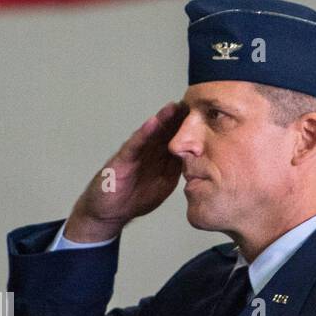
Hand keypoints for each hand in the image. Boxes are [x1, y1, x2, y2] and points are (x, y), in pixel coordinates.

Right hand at [63, 102, 185, 242]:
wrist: (110, 213)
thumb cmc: (134, 199)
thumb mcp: (163, 184)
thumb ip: (177, 171)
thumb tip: (198, 161)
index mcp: (159, 158)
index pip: (176, 139)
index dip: (189, 128)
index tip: (206, 116)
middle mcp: (148, 152)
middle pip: (165, 131)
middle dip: (178, 117)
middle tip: (193, 102)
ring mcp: (135, 154)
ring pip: (151, 134)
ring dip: (163, 119)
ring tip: (175, 106)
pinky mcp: (122, 160)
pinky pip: (135, 145)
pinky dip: (144, 133)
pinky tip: (153, 123)